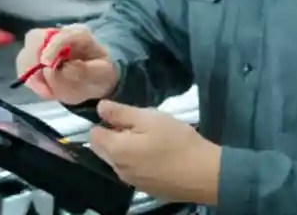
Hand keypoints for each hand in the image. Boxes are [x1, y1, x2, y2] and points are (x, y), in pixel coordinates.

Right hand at [14, 24, 117, 104]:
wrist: (98, 75)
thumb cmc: (102, 71)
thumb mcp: (102, 73)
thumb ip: (84, 71)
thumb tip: (62, 69)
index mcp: (79, 33)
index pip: (61, 35)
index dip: (51, 48)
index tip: (47, 66)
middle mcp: (59, 35)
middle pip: (34, 38)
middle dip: (33, 62)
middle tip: (44, 86)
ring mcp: (45, 46)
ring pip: (25, 53)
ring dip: (30, 74)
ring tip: (46, 92)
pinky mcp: (37, 57)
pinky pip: (24, 67)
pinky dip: (30, 80)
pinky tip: (45, 90)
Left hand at [88, 100, 220, 205]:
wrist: (203, 174)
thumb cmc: (176, 141)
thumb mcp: (149, 118)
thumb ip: (121, 112)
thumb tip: (100, 107)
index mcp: (115, 150)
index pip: (93, 134)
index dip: (105, 121)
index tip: (125, 116)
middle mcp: (117, 169)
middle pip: (102, 148)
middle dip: (113, 135)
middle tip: (140, 126)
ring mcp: (131, 181)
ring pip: (117, 160)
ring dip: (125, 148)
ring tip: (151, 139)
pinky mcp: (144, 188)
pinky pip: (131, 170)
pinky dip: (137, 161)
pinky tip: (157, 156)